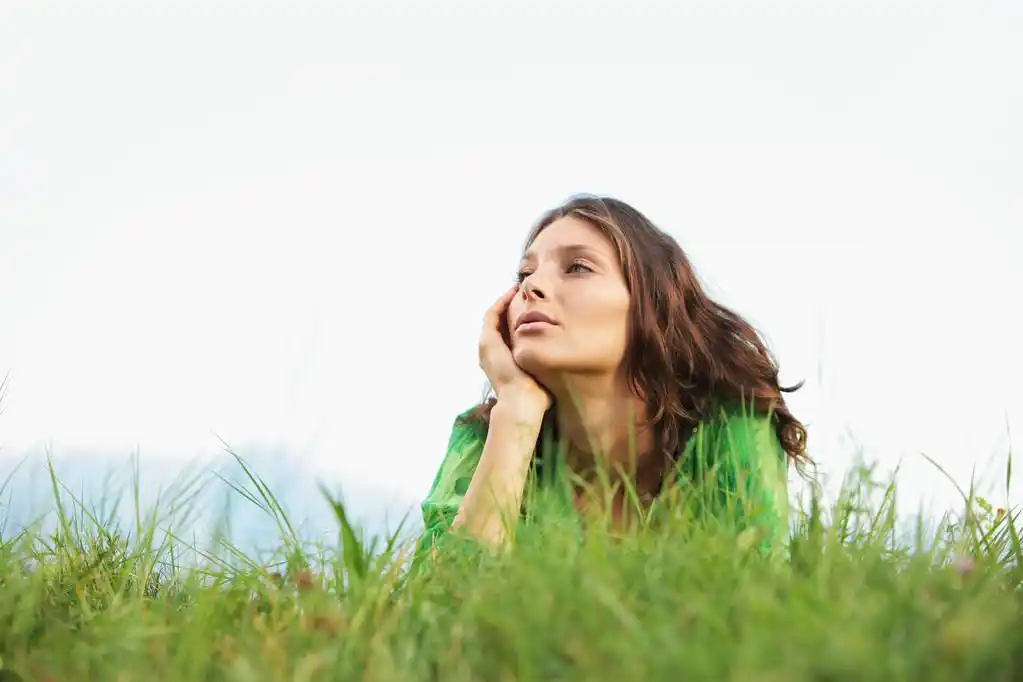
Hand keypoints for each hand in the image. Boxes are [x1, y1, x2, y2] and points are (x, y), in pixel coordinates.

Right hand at [478, 285, 550, 413]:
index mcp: (501, 361)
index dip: (514, 321)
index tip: (528, 310)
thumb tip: (563, 364)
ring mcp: (487, 346)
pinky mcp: (488, 341)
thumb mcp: (540, 376)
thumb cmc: (534, 396)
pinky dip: (500, 303)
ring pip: (492, 317)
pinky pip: (492, 315)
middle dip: (507, 308)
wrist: (521, 403)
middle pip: (497, 324)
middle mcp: (490, 353)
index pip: (506, 335)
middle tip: (519, 295)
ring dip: (503, 302)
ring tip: (515, 290)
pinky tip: (512, 293)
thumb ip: (545, 367)